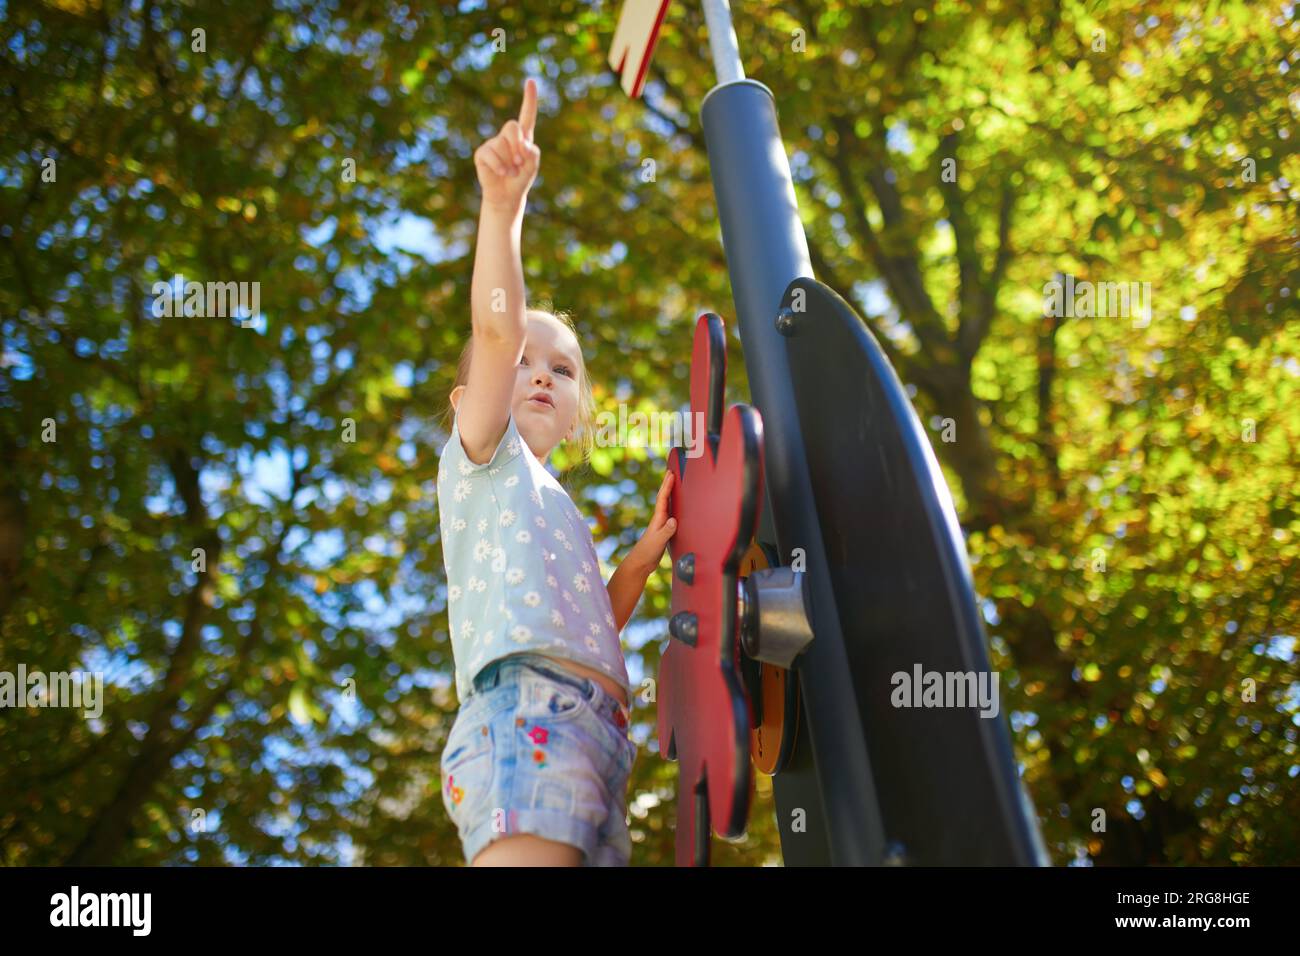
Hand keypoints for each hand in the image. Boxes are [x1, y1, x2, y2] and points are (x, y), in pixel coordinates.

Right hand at [474, 78, 540, 212]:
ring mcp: (493, 144)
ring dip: (510, 163)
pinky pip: (491, 154)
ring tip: (510, 172)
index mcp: (522, 136)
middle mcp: (506, 137)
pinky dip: (500, 166)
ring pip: (502, 144)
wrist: (507, 196)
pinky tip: (502, 173)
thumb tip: (521, 144)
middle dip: (517, 144)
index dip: (529, 99)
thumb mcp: (533, 164)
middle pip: (512, 126)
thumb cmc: (520, 179)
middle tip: (519, 162)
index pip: (527, 115)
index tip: (531, 81)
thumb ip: (532, 151)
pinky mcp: (482, 153)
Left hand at [627, 469, 677, 573]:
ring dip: (670, 495)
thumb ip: (666, 530)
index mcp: (658, 518)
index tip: (671, 473)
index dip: (667, 485)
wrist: (640, 563)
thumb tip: (674, 520)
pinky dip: (673, 508)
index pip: (663, 498)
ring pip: (667, 505)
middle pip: (664, 498)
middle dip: (667, 485)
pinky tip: (677, 510)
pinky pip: (670, 515)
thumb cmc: (647, 552)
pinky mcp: (664, 532)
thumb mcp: (658, 541)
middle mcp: (659, 519)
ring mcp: (661, 525)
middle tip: (671, 471)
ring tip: (674, 485)